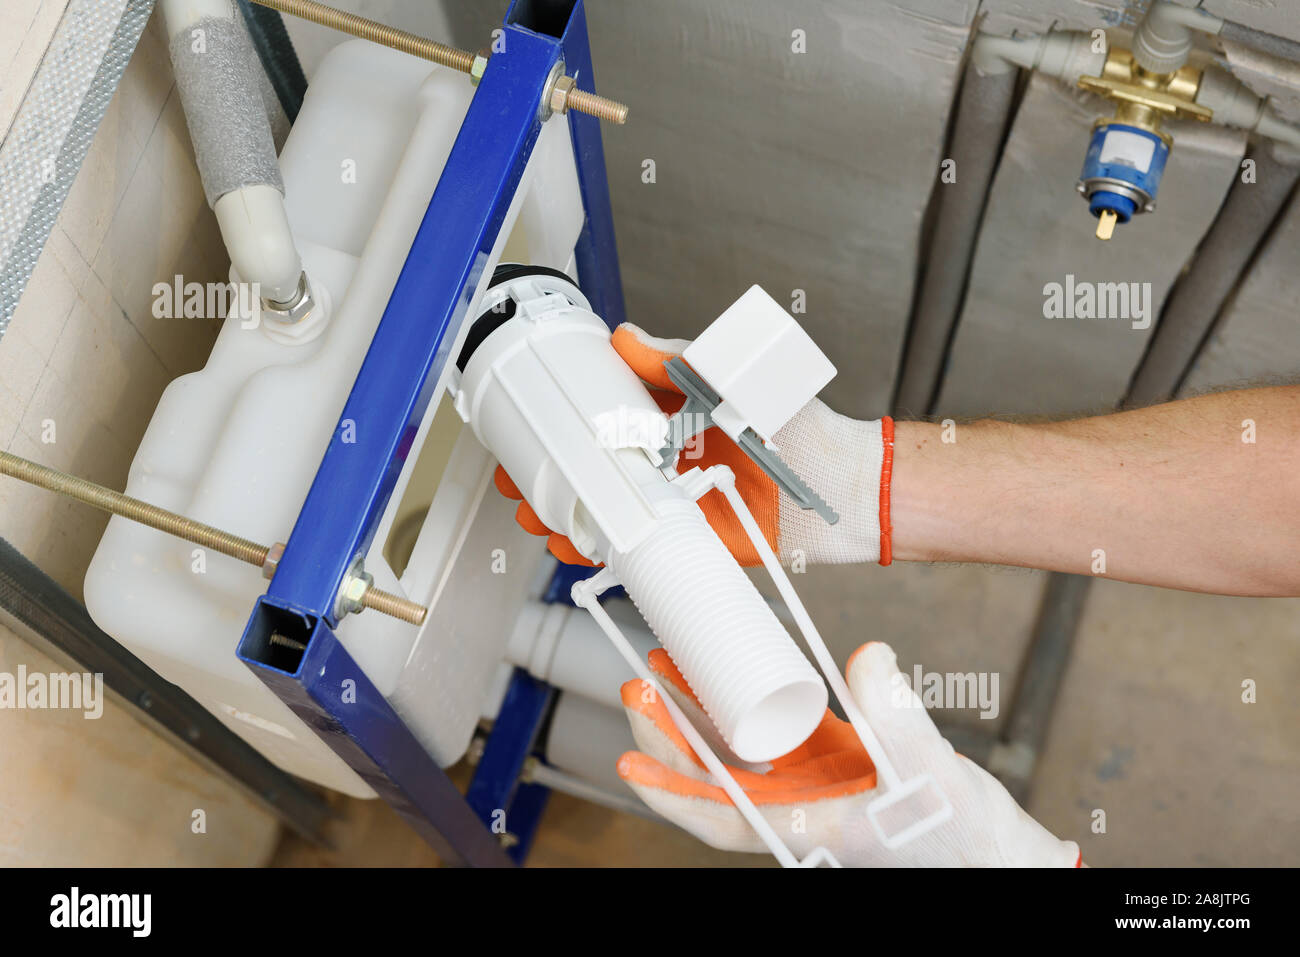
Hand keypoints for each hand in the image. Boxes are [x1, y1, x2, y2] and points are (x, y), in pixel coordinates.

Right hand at [494, 322, 894, 566]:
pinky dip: (604, 549)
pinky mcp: (688, 538)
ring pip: (607, 507)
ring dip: (567, 514)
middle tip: (518, 479)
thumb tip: (623, 338)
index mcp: (673, 414)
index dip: (560, 420)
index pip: (602, 414)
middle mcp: (668, 458)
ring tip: (536, 516)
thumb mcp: (732, 381)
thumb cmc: (802, 429)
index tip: (525, 423)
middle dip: (550, 474)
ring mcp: (674, 499)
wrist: (845, 492)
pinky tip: (576, 549)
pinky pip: (637, 545)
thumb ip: (676, 361)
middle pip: (593, 466)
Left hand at [615, 641, 1081, 866]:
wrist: (1004, 858)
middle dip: (672, 735)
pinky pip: (785, 730)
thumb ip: (896, 720)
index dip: (671, 792)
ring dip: (705, 711)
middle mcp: (801, 809)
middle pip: (716, 776)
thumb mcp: (929, 779)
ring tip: (670, 668)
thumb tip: (868, 659)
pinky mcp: (843, 764)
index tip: (629, 765)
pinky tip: (737, 667)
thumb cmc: (965, 846)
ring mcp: (818, 786)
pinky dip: (758, 700)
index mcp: (808, 829)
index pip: (720, 816)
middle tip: (639, 688)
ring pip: (742, 749)